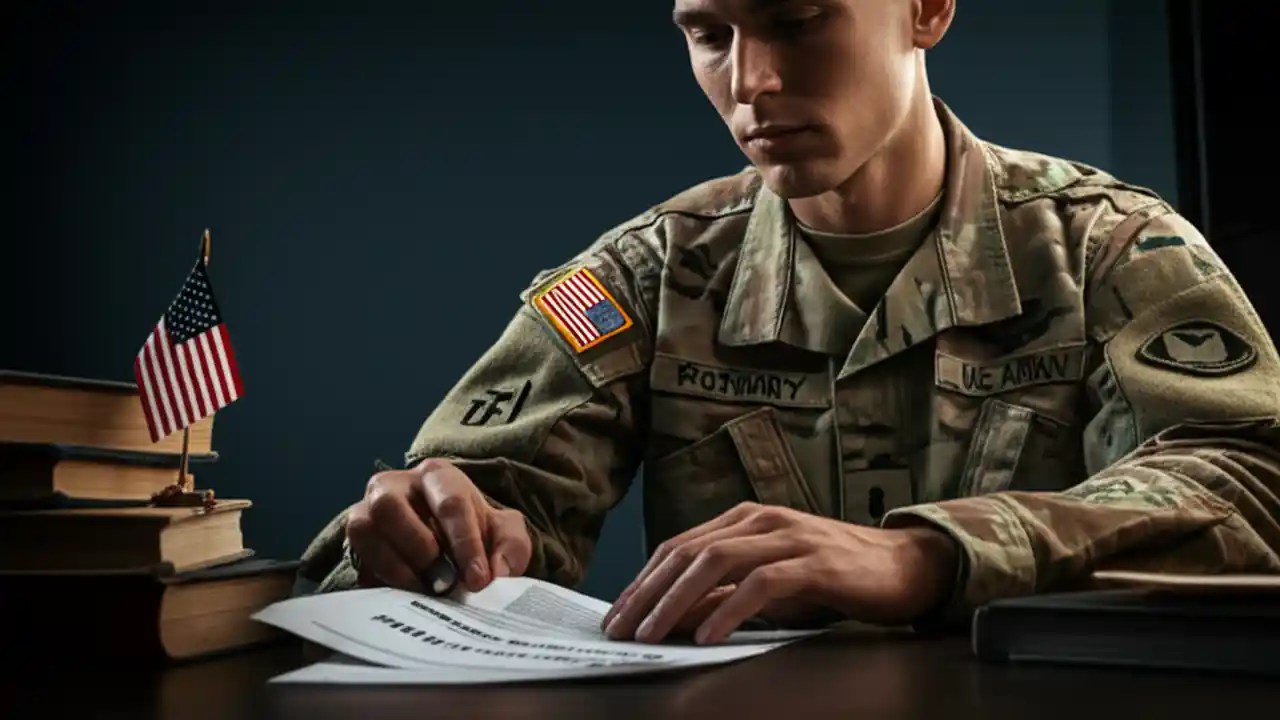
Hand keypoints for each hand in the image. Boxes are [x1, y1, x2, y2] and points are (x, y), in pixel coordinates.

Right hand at [345, 458, 532, 593]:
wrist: (449, 544)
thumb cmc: (476, 534)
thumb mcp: (505, 535)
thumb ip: (511, 549)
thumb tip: (497, 572)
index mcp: (438, 476)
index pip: (449, 503)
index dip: (465, 544)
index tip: (478, 580)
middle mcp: (395, 484)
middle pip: (390, 505)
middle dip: (420, 549)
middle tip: (444, 583)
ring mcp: (368, 508)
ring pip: (364, 528)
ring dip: (395, 565)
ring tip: (424, 589)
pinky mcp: (356, 539)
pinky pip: (355, 555)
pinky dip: (380, 577)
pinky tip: (405, 594)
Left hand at [600, 502, 958, 643]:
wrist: (904, 565)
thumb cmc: (834, 575)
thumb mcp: (770, 582)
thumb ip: (724, 591)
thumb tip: (674, 615)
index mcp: (745, 519)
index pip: (678, 546)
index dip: (643, 580)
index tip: (617, 614)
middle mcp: (761, 519)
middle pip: (687, 552)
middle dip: (649, 592)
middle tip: (623, 629)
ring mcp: (789, 537)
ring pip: (716, 562)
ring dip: (678, 600)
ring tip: (655, 633)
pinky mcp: (816, 563)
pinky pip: (761, 584)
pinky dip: (729, 609)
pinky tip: (709, 635)